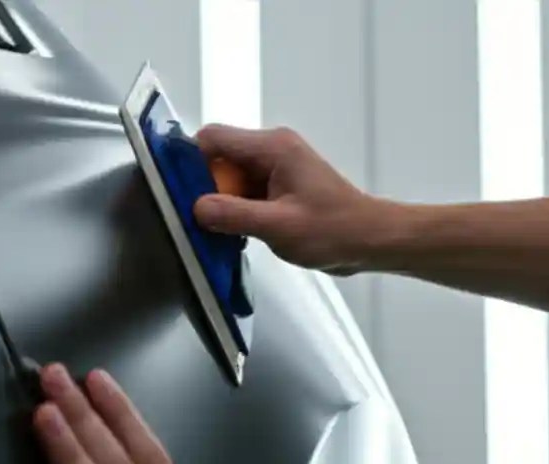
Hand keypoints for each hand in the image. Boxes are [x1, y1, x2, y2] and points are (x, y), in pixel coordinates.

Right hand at [193, 124, 390, 274]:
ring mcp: (276, 168)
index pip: (213, 137)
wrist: (371, 240)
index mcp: (273, 147)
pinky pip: (244, 192)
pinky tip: (239, 234)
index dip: (189, 161)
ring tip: (222, 232)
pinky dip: (236, 211)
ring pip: (230, 178)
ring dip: (222, 203)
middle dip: (205, 188)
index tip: (177, 190)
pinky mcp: (279, 187)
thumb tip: (196, 208)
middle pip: (218, 159)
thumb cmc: (336, 229)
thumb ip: (233, 215)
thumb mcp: (279, 227)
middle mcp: (273, 150)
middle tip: (201, 220)